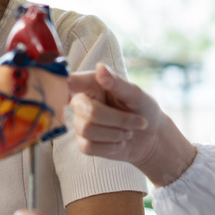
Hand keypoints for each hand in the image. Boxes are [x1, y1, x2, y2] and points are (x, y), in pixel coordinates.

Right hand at [69, 63, 194, 185]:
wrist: (151, 137)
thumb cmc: (144, 109)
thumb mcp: (136, 94)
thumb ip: (117, 83)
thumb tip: (100, 67)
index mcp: (92, 84)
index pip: (71, 82)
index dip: (63, 83)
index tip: (64, 84)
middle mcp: (82, 102)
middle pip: (88, 112)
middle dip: (117, 120)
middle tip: (137, 122)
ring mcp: (80, 123)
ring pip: (88, 130)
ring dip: (116, 134)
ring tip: (129, 132)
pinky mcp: (84, 143)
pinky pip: (88, 146)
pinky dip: (109, 146)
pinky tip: (119, 142)